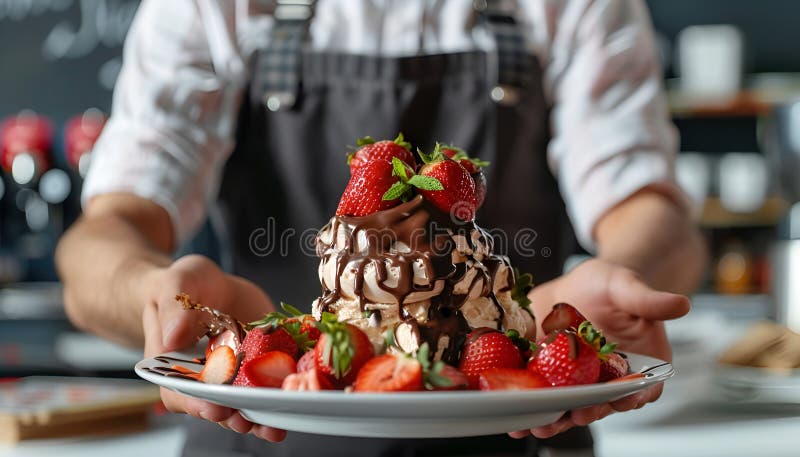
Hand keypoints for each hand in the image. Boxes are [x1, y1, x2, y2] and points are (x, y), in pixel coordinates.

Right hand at [142, 254, 285, 441]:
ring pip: (246, 401)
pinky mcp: (262, 363)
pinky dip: (284, 391)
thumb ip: (174, 310)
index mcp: (176, 366)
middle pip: (217, 405)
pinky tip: (298, 400)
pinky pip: (272, 380)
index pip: (180, 393)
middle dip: (233, 417)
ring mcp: (236, 374)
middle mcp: (208, 377)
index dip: (196, 404)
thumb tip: (173, 335)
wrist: (210, 285)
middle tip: (248, 421)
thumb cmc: (181, 287)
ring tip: (274, 426)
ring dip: (259, 416)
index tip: (214, 408)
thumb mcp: (174, 287)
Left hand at [508, 258, 689, 438]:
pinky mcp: (549, 378)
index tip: (621, 400)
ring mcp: (577, 383)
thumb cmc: (610, 286)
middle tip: (573, 416)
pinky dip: (527, 405)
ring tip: (535, 426)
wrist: (576, 286)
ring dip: (553, 419)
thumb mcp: (627, 287)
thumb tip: (682, 303)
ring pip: (567, 406)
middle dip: (586, 413)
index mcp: (638, 365)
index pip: (643, 388)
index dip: (632, 397)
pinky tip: (511, 412)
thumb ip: (649, 300)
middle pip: (601, 404)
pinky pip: (540, 395)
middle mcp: (608, 381)